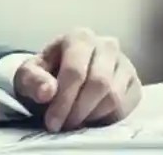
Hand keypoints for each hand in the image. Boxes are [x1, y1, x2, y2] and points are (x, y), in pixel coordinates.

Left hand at [13, 28, 141, 131]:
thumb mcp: (28, 76)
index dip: (63, 100)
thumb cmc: (44, 75)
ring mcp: (124, 63)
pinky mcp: (134, 82)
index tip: (52, 122)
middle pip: (98, 84)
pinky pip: (126, 106)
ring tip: (74, 121)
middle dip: (78, 110)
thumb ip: (33, 80)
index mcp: (79, 37)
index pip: (75, 71)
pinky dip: (107, 118)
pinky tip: (90, 118)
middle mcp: (106, 45)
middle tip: (64, 125)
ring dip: (92, 116)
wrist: (61, 78)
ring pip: (114, 96)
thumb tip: (47, 92)